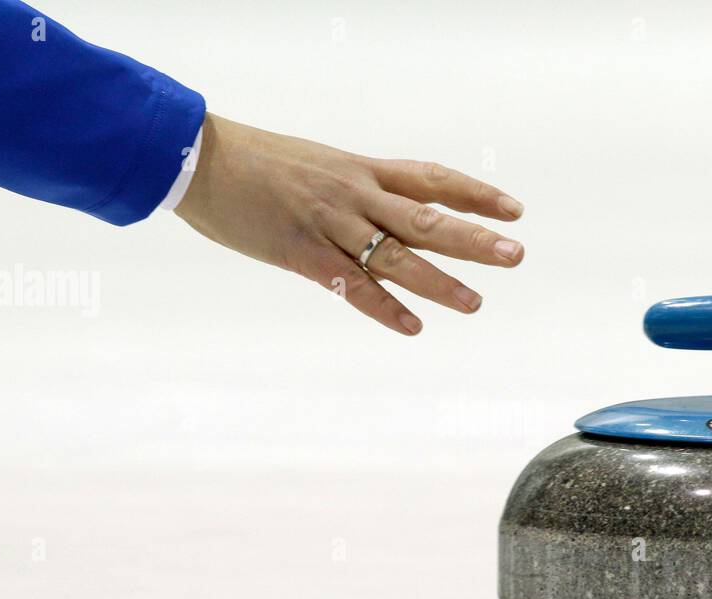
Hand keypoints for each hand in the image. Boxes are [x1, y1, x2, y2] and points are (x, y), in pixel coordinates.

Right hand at [174, 114, 524, 335]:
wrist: (198, 159)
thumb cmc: (257, 162)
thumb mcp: (319, 165)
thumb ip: (357, 190)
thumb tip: (388, 213)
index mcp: (361, 170)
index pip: (432, 179)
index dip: (475, 194)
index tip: (513, 209)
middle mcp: (355, 195)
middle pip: (427, 218)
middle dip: (474, 239)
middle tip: (514, 255)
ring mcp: (329, 225)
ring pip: (396, 256)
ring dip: (440, 282)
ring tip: (475, 303)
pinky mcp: (301, 254)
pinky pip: (350, 285)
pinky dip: (383, 307)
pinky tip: (412, 326)